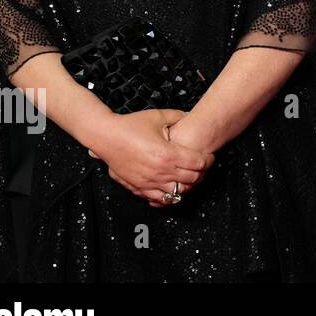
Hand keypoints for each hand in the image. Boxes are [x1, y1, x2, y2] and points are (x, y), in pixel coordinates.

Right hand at [87, 109, 212, 207]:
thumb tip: (192, 117)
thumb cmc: (130, 125)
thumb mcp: (158, 116)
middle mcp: (160, 171)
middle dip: (201, 173)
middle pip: (192, 179)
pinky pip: (159, 199)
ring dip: (187, 186)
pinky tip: (172, 187)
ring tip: (189, 177)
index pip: (199, 164)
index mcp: (168, 154)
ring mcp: (149, 181)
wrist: (105, 135)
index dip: (209, 160)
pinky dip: (169, 196)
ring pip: (178, 192)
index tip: (210, 156)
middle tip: (202, 167)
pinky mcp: (139, 187)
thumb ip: (179, 117)